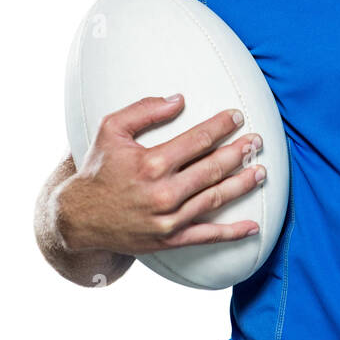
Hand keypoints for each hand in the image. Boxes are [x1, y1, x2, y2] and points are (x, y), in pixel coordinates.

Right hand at [56, 94, 265, 254]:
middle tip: (257, 142)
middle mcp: (163, 193)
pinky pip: (207, 236)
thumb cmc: (98, 170)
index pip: (198, 140)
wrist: (78, 219)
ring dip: (243, 184)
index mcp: (151, 163)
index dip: (222, 126)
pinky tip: (253, 226)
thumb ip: (144, 110)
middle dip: (240, 153)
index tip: (238, 118)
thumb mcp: (111, 130)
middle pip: (213, 168)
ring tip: (261, 171)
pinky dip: (233, 232)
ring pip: (216, 198)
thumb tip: (179, 99)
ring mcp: (168, 219)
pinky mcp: (169, 240)